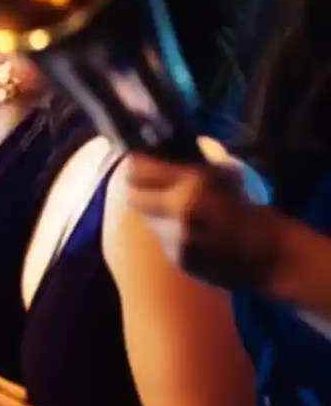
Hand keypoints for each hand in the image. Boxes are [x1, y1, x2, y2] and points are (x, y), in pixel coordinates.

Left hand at [126, 153, 280, 289]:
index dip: (137, 166)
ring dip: (156, 214)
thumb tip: (182, 147)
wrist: (272, 257)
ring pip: (147, 220)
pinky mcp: (176, 259)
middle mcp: (178, 211)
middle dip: (139, 191)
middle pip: (133, 197)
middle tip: (149, 188)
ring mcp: (175, 238)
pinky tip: (191, 233)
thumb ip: (200, 163)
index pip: (140, 170)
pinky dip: (170, 234)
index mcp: (192, 184)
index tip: (139, 163)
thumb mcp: (230, 177)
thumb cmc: (253, 211)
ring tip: (177, 213)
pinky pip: (162, 240)